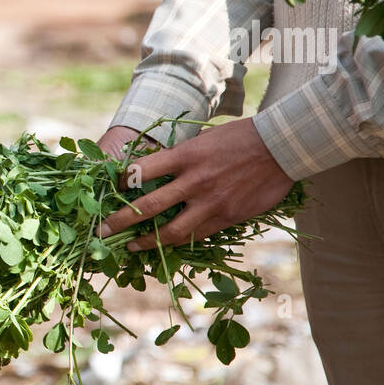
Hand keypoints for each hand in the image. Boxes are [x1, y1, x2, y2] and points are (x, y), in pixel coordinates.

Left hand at [96, 117, 292, 250]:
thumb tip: (153, 169)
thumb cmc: (240, 137)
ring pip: (171, 230)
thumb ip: (180, 157)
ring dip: (147, 241)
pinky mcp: (227, 216)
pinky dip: (179, 242)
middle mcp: (194, 180)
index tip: (110, 188)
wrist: (282, 146)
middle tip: (101, 232)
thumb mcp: (203, 138)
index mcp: (185, 155)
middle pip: (147, 206)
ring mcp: (211, 202)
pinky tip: (166, 246)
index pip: (141, 171)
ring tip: (131, 247)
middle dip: (120, 221)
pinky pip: (197, 235)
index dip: (121, 182)